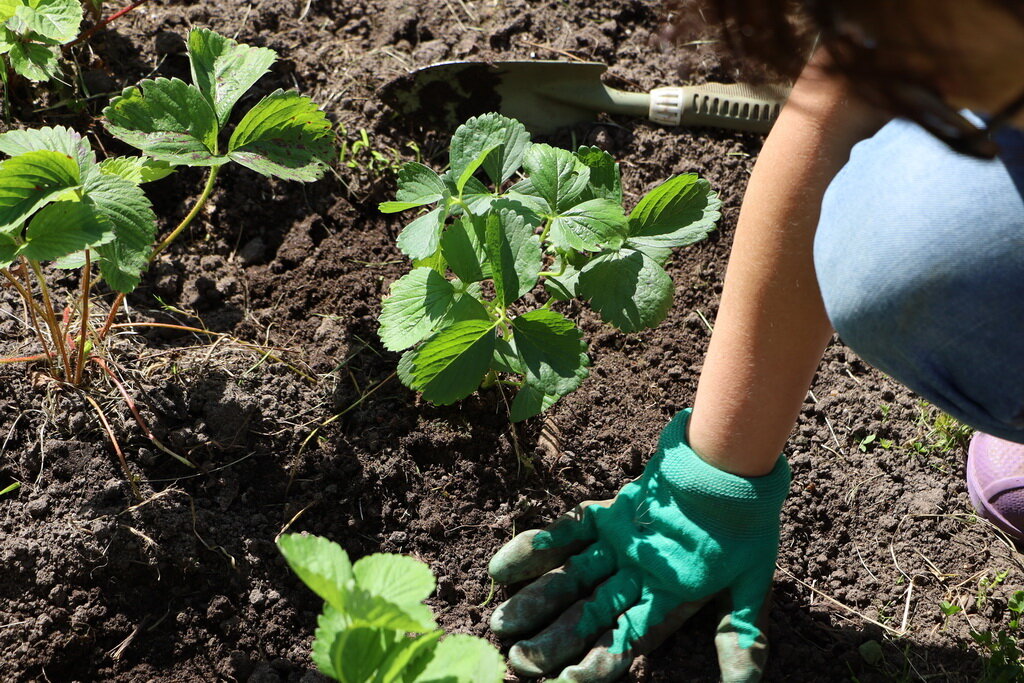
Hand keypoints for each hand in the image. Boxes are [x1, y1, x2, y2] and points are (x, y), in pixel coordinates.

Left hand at [487, 409, 790, 681]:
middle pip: (587, 616)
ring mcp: (617, 547)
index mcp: (667, 601)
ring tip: (502, 621)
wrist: (732, 463)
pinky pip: (566, 532)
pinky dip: (535, 546)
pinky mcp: (606, 515)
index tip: (562, 682)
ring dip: (536, 599)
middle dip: (553, 640)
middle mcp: (635, 579)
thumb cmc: (746, 524)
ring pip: (570, 579)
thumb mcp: (749, 581)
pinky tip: (501, 567)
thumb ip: (739, 633)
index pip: (624, 641)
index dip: (593, 663)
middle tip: (517, 660)